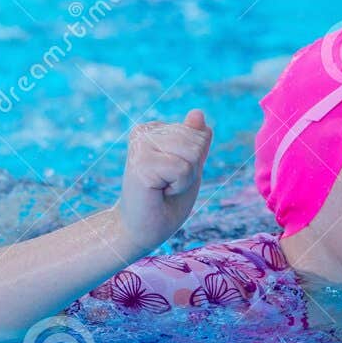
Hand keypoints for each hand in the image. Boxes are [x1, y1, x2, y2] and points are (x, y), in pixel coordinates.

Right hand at [115, 109, 212, 251]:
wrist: (141, 229)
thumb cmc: (165, 201)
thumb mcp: (189, 166)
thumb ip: (196, 141)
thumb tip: (197, 113)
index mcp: (154, 129)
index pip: (200, 133)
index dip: (196, 161)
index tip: (173, 176)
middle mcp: (144, 131)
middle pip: (197, 141)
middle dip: (192, 169)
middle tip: (168, 185)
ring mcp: (141, 144)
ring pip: (192, 154)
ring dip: (185, 178)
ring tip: (163, 187)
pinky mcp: (141, 161)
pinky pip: (183, 168)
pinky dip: (178, 186)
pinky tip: (158, 191)